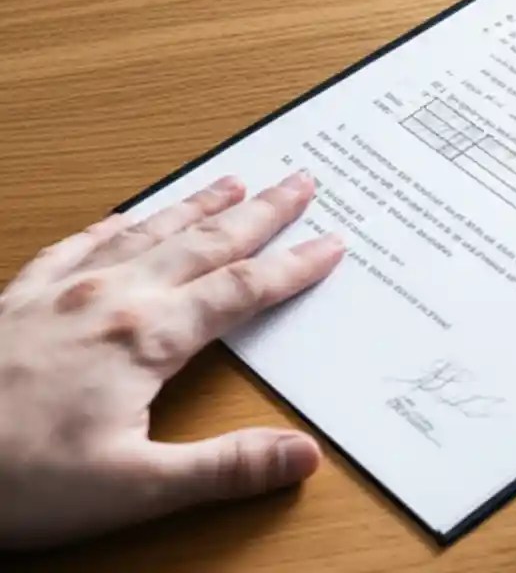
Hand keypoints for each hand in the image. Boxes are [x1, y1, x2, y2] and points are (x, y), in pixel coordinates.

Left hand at [0, 172, 342, 549]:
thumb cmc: (16, 479)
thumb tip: (304, 454)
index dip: (292, 268)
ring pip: (146, 231)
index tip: (331, 244)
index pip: (240, 291)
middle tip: (299, 182)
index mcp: (146, 338)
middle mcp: (109, 298)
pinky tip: (124, 216)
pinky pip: (76, 244)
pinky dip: (111, 224)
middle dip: (259, 213)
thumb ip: (224, 468)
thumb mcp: (134, 489)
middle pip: (203, 243)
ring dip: (196, 206)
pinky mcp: (18, 299)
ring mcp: (60, 292)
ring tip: (232, 180)